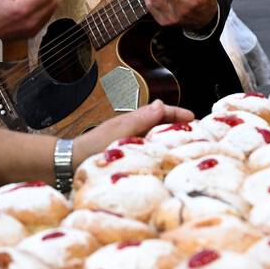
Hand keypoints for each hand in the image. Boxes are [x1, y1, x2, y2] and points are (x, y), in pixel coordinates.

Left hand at [72, 100, 194, 165]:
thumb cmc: (92, 147)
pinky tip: (166, 165)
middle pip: (162, 125)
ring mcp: (130, 144)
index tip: (195, 119)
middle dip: (179, 127)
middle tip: (199, 136)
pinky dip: (160, 155)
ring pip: (156, 139)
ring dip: (171, 141)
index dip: (178, 114)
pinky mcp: (127, 158)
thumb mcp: (119, 131)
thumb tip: (161, 103)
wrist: (70, 165)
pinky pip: (149, 153)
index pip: (161, 112)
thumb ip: (140, 118)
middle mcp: (133, 130)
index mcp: (133, 120)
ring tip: (187, 151)